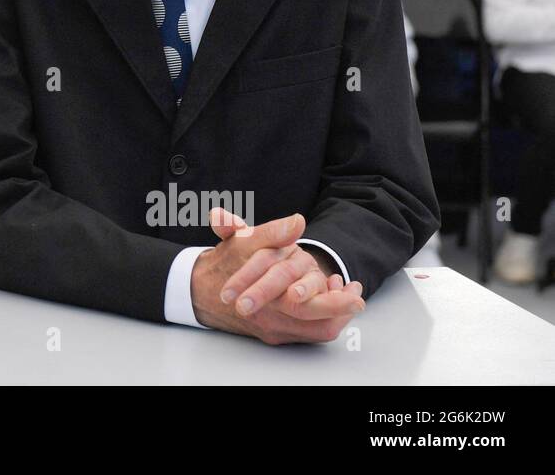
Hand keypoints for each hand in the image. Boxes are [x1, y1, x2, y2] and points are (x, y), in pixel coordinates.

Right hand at [190, 209, 364, 344]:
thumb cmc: (225, 263)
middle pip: (314, 320)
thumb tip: (297, 221)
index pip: (303, 300)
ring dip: (336, 316)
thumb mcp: (243, 240)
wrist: (198, 291)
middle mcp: (268, 316)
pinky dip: (324, 321)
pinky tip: (329, 300)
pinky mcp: (274, 335)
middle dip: (340, 309)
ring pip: (314, 330)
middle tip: (358, 298)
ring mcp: (272, 328)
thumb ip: (272, 232)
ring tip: (349, 297)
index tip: (351, 288)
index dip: (334, 300)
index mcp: (263, 292)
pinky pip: (308, 335)